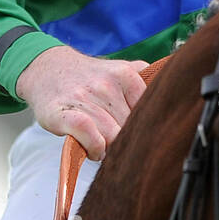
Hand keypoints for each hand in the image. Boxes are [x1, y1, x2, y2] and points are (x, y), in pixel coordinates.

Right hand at [15, 46, 148, 157]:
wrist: (46, 70)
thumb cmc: (87, 78)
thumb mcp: (117, 69)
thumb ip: (144, 78)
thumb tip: (172, 93)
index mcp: (125, 74)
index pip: (149, 112)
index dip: (144, 130)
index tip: (137, 134)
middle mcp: (106, 84)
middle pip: (131, 128)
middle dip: (126, 141)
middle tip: (117, 142)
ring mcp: (84, 98)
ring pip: (112, 135)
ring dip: (110, 148)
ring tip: (103, 145)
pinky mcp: (63, 114)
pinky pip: (90, 136)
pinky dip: (96, 148)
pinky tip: (94, 149)